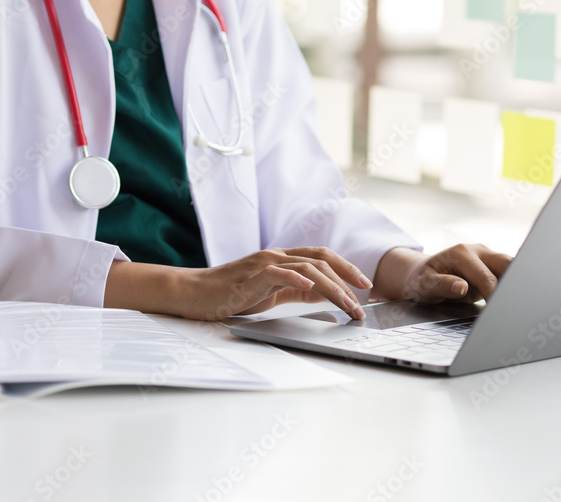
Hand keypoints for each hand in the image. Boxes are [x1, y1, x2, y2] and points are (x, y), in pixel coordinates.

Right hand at [105, 247, 371, 320]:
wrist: (194, 293)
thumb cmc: (229, 294)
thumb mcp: (269, 293)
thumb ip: (294, 291)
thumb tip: (323, 294)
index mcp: (281, 260)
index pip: (321, 258)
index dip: (346, 268)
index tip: (365, 286)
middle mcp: (275, 256)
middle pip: (320, 259)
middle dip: (347, 277)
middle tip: (365, 297)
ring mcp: (263, 264)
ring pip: (307, 268)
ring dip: (332, 287)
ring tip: (348, 304)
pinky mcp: (251, 276)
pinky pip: (278, 273)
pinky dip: (296, 279)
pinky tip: (311, 288)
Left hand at [374, 244, 512, 303]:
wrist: (422, 274)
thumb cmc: (422, 280)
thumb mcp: (424, 284)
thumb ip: (441, 285)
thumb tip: (461, 287)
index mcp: (460, 253)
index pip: (485, 276)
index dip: (494, 294)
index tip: (499, 311)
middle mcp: (477, 251)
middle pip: (507, 264)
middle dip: (514, 285)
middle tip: (518, 307)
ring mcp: (487, 257)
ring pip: (512, 268)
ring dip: (516, 285)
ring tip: (520, 306)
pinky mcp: (493, 266)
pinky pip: (509, 275)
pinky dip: (513, 287)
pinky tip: (516, 302)